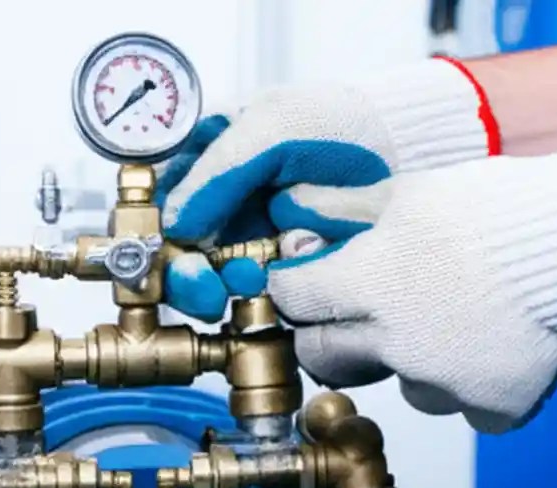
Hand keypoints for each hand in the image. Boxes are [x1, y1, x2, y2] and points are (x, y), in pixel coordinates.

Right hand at [156, 58, 498, 320]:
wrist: (404, 147)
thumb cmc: (340, 121)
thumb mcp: (271, 127)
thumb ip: (218, 171)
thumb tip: (175, 223)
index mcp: (206, 158)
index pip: (157, 203)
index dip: (152, 234)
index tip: (162, 254)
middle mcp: (224, 202)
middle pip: (180, 253)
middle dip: (187, 275)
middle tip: (203, 287)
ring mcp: (254, 239)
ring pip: (216, 281)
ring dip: (222, 290)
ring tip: (246, 282)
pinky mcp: (287, 269)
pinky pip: (260, 293)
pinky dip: (261, 297)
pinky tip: (270, 290)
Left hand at [266, 134, 556, 432]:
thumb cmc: (495, 205)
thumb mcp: (409, 190)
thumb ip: (343, 209)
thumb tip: (292, 210)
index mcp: (365, 285)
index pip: (294, 298)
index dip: (296, 287)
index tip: (307, 281)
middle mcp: (393, 342)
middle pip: (324, 357)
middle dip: (330, 334)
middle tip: (358, 314)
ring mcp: (442, 381)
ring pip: (404, 386)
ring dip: (415, 362)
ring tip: (454, 323)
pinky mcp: (491, 404)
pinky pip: (468, 408)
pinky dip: (476, 386)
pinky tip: (495, 348)